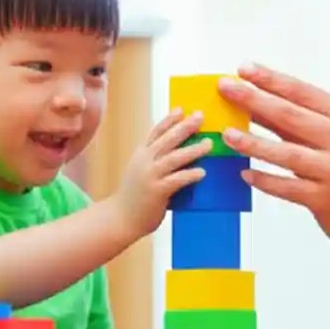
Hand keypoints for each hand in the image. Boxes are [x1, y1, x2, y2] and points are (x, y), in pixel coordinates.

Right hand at [111, 109, 211, 235]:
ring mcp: (150, 175)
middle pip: (167, 139)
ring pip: (174, 157)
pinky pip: (177, 180)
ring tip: (209, 144)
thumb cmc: (135, 196)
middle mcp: (144, 161)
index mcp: (141, 154)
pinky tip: (202, 172)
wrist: (120, 218)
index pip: (156, 131)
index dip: (169, 119)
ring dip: (193, 149)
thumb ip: (154, 160)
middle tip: (200, 117)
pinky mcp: (157, 191)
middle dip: (185, 126)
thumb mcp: (140, 171)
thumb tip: (178, 150)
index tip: (182, 109)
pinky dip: (190, 174)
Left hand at [217, 63, 329, 254]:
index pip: (303, 92)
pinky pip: (288, 188)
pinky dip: (265, 180)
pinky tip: (245, 173)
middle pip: (291, 116)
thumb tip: (254, 102)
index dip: (271, 79)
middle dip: (254, 99)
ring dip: (253, 142)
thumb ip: (298, 121)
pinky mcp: (326, 200)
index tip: (243, 69)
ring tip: (228, 134)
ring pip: (287, 153)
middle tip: (226, 88)